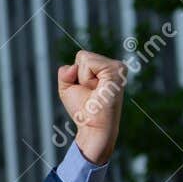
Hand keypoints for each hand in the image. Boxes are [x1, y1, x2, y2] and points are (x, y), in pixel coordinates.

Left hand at [57, 49, 127, 164]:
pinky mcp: (117, 69)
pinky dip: (86, 78)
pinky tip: (97, 89)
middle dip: (79, 76)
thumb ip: (65, 72)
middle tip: (91, 92)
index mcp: (105, 69)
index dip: (76, 76)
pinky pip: (89, 62)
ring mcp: (117, 67)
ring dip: (83, 78)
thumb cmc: (83, 110)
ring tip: (94, 92)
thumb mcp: (67, 88)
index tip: (87, 91)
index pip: (81, 58)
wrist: (92, 126)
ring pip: (84, 58)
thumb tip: (73, 66)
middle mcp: (113, 66)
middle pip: (82, 56)